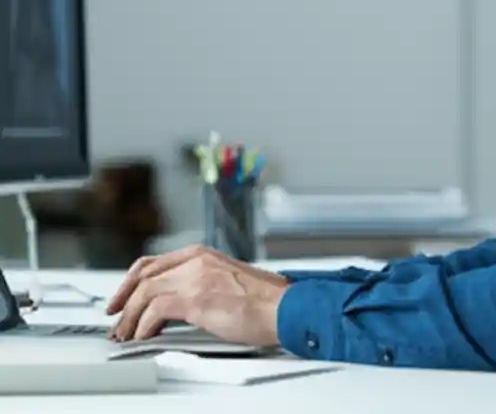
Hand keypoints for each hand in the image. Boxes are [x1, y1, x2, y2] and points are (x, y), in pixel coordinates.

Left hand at [105, 244, 289, 346]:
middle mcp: (196, 261)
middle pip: (143, 275)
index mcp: (203, 255)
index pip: (154, 263)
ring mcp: (195, 278)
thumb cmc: (266, 300)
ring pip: (144, 293)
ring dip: (130, 317)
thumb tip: (178, 307)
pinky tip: (145, 335)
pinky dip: (144, 326)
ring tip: (126, 334)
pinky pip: (155, 311)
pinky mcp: (196, 298)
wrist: (286, 306)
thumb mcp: (228, 282)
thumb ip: (201, 285)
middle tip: (114, 318)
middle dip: (122, 298)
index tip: (121, 297)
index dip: (131, 282)